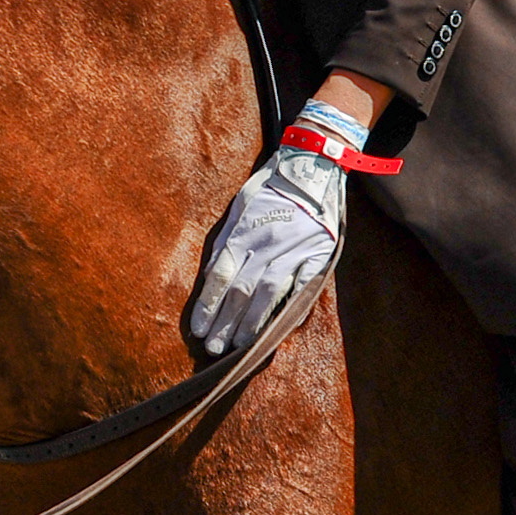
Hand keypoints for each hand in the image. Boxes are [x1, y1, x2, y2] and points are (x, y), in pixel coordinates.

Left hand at [187, 145, 344, 355]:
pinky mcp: (317, 256)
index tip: (198, 330)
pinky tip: (277, 330)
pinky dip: (288, 310)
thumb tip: (215, 272)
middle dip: (224, 323)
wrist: (313, 165)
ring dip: (252, 324)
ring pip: (268, 295)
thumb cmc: (271, 186)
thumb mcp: (241, 205)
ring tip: (240, 346)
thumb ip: (229, 238)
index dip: (207, 306)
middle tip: (213, 349)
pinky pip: (301, 289)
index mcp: (243, 231)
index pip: (219, 276)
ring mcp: (293, 251)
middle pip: (240, 292)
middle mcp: (265, 244)